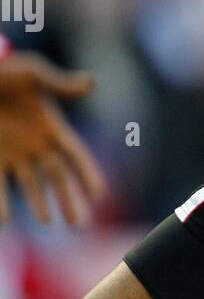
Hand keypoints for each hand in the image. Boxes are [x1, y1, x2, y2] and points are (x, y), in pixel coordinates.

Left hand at [0, 55, 105, 225]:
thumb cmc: (6, 74)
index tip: (99, 195)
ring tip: (48, 223)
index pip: (76, 156)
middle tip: (79, 225)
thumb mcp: (33, 74)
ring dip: (40, 205)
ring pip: (31, 186)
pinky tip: (5, 220)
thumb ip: (60, 84)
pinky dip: (1, 203)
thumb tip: (92, 83)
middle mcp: (36, 145)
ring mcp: (14, 154)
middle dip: (69, 201)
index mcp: (52, 127)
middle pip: (58, 178)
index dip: (88, 175)